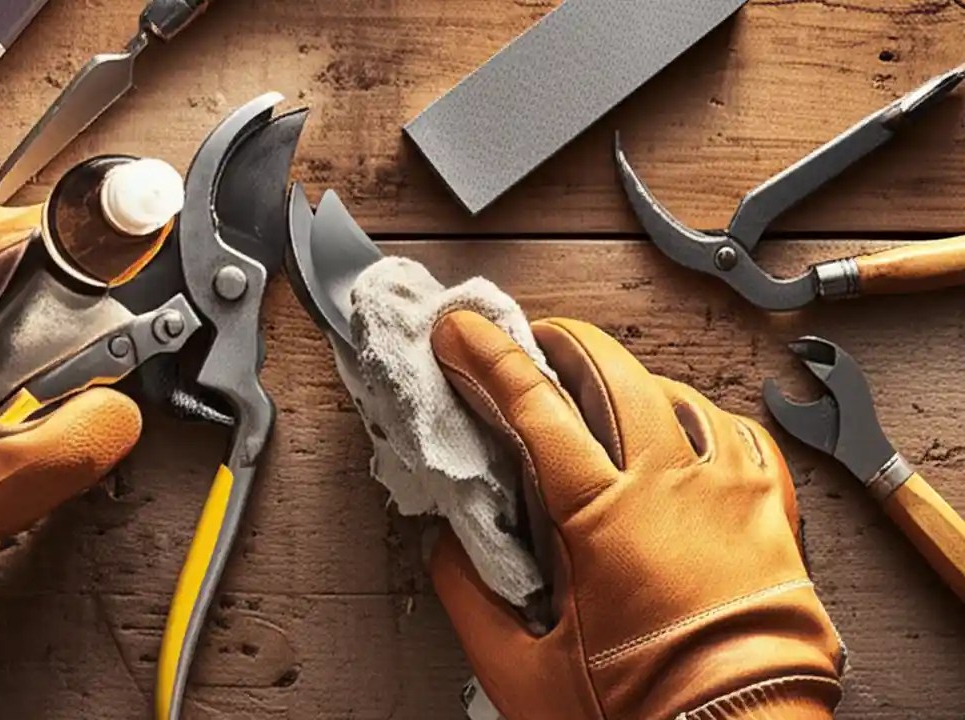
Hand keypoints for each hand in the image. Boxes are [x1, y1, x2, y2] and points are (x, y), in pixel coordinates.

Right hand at [429, 312, 843, 719]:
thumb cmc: (641, 715)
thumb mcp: (522, 673)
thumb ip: (468, 600)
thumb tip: (445, 547)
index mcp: (603, 518)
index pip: (535, 407)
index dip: (489, 357)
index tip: (460, 330)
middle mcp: (671, 488)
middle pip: (614, 373)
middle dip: (564, 342)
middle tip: (532, 342)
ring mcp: (729, 493)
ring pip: (678, 395)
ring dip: (631, 379)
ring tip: (603, 387)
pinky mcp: (770, 514)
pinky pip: (741, 435)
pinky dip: (703, 419)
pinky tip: (685, 431)